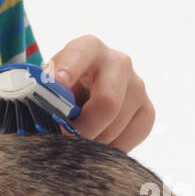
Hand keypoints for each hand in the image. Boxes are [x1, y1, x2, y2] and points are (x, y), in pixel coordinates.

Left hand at [46, 35, 154, 151]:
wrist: (84, 92)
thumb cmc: (62, 87)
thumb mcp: (49, 85)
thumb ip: (47, 95)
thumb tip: (51, 119)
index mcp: (88, 48)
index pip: (80, 55)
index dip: (68, 70)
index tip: (58, 84)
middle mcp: (118, 62)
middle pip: (108, 101)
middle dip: (84, 128)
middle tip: (66, 140)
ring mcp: (137, 85)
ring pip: (117, 125)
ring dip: (94, 141)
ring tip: (78, 142)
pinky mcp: (147, 109)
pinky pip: (133, 135)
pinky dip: (113, 147)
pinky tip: (99, 144)